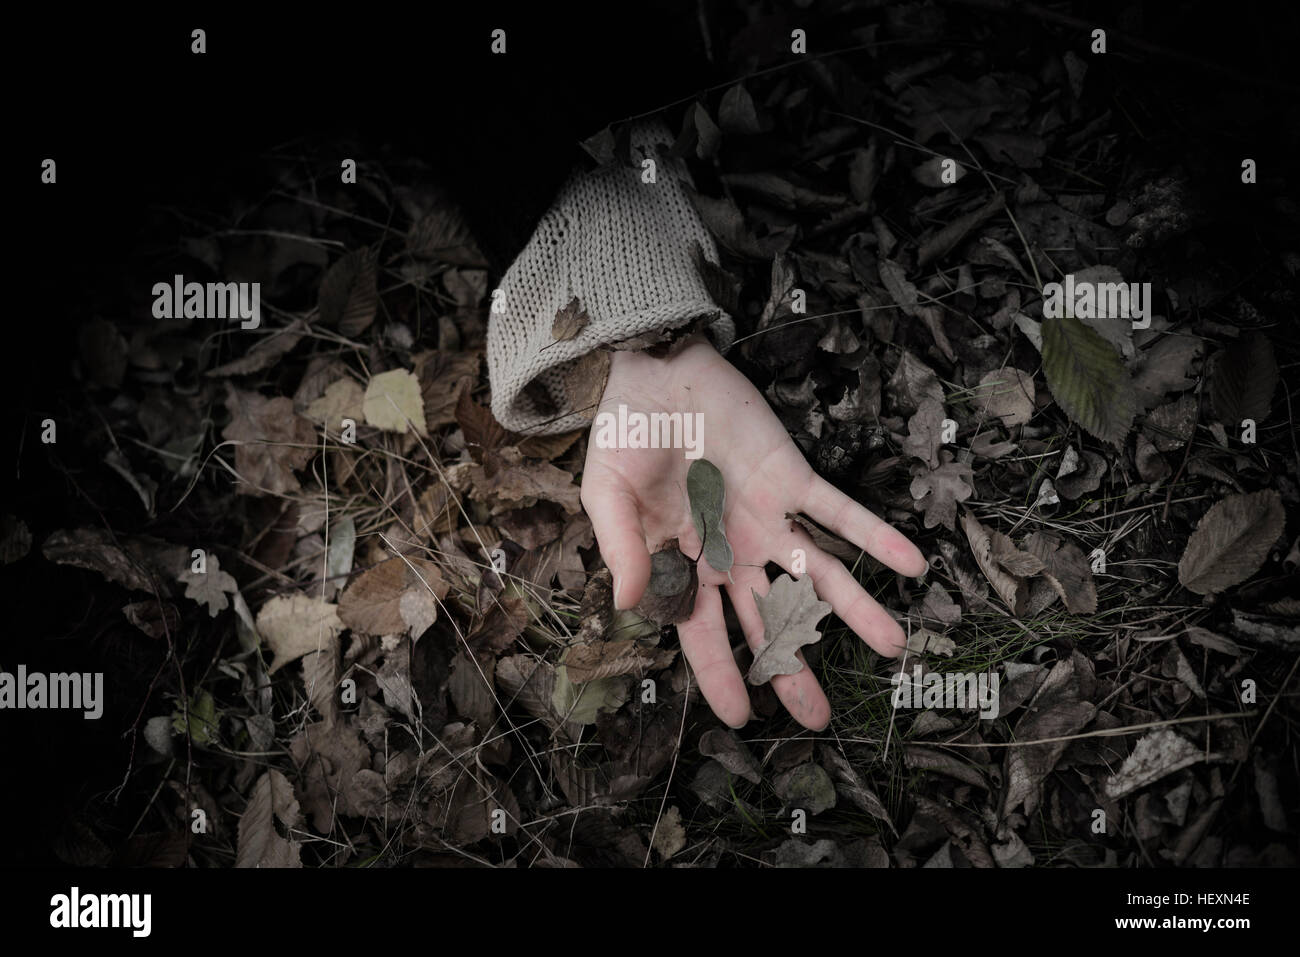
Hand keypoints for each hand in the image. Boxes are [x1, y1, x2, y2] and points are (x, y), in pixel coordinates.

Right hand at [580, 337, 926, 729]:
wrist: (656, 372)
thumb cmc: (624, 436)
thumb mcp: (607, 495)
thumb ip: (622, 548)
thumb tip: (631, 606)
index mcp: (686, 565)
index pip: (706, 633)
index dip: (723, 675)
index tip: (743, 718)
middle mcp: (735, 553)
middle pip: (770, 620)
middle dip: (794, 667)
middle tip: (819, 717)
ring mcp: (769, 519)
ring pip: (818, 575)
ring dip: (856, 609)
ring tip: (893, 645)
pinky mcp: (794, 479)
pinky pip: (840, 513)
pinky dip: (876, 536)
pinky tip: (911, 563)